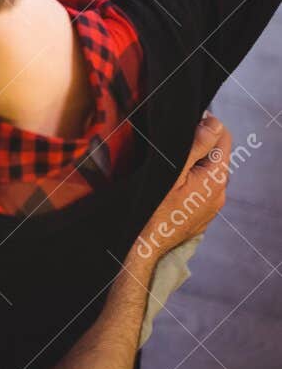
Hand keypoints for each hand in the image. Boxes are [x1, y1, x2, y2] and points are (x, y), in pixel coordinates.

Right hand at [133, 113, 230, 263]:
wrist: (145, 244)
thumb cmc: (154, 207)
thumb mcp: (172, 170)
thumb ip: (196, 145)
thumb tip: (212, 123)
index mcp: (216, 178)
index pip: (223, 137)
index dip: (206, 124)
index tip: (185, 123)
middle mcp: (220, 192)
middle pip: (217, 154)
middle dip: (200, 143)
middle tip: (173, 143)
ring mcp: (212, 206)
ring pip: (209, 171)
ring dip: (195, 162)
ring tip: (170, 163)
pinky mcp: (203, 214)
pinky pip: (203, 188)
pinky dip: (192, 179)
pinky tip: (172, 183)